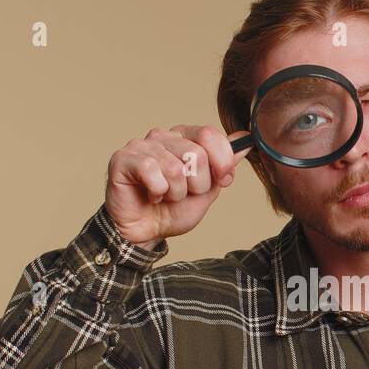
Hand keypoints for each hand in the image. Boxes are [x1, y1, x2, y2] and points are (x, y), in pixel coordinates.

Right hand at [104, 124, 252, 246]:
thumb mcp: (208, 189)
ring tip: (165, 196)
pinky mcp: (123, 159)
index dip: (222, 162)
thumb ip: (224, 165)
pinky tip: (150, 195)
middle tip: (182, 194)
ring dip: (175, 193)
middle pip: (196, 154)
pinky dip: (156, 192)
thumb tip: (245, 140)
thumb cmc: (172, 210)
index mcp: (184, 138)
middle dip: (197, 185)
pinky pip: (152, 171)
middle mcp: (162, 136)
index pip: (210, 135)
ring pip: (175, 167)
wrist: (145, 233)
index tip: (222, 181)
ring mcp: (141, 145)